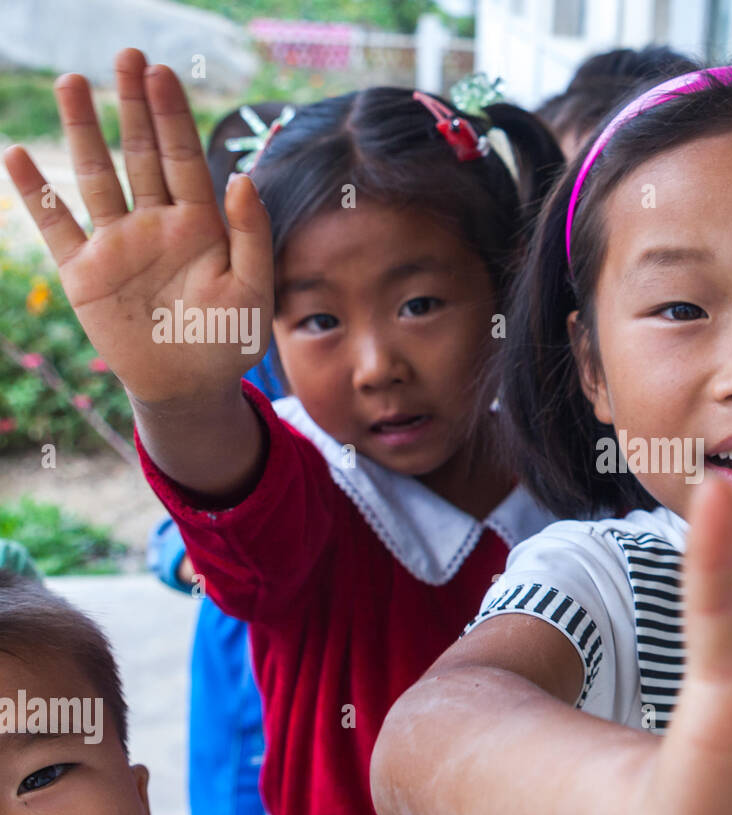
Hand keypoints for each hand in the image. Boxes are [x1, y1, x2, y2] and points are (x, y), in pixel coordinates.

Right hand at [2, 49, 271, 408]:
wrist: (190, 386)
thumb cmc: (229, 339)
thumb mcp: (254, 290)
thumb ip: (252, 234)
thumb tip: (242, 176)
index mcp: (200, 224)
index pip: (185, 158)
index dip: (173, 116)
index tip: (162, 73)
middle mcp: (156, 224)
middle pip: (142, 153)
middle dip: (134, 106)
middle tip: (128, 56)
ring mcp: (118, 243)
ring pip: (97, 176)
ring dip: (84, 130)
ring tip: (73, 81)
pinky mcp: (85, 271)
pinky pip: (56, 225)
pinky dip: (36, 193)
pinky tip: (18, 154)